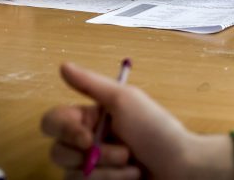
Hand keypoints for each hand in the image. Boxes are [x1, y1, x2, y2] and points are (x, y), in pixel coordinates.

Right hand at [42, 62, 233, 179]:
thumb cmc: (156, 130)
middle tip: (124, 152)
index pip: (52, 122)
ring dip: (107, 172)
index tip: (87, 136)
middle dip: (95, 155)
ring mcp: (92, 167)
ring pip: (71, 175)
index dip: (63, 130)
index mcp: (89, 117)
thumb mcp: (125, 100)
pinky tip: (131, 178)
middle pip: (58, 152)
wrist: (181, 168)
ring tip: (132, 166)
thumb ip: (90, 84)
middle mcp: (86, 141)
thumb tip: (62, 65)